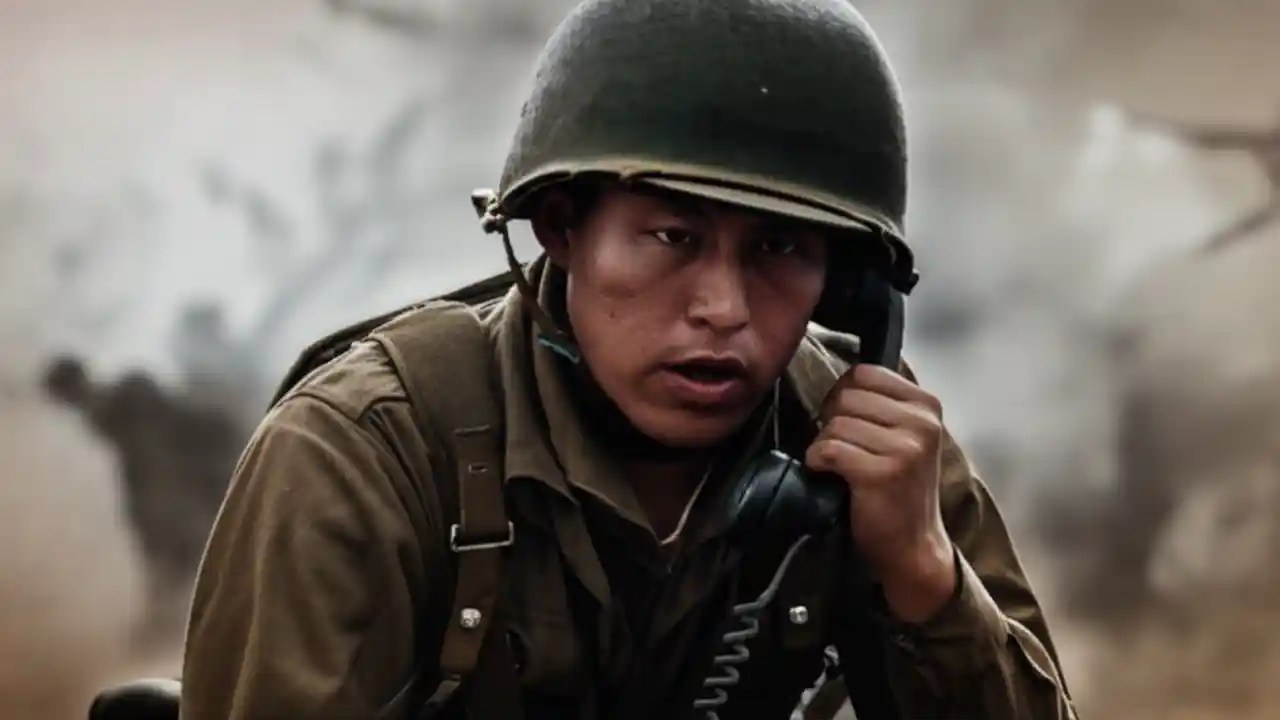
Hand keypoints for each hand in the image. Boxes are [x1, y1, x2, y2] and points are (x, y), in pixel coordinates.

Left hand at [805, 364, 955, 622]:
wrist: (912, 545)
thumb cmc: (899, 488)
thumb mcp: (905, 436)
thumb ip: (883, 404)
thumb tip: (841, 381)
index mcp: (927, 405)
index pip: (864, 373)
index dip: (843, 395)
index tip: (848, 422)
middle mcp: (921, 422)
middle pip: (846, 396)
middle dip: (832, 421)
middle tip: (843, 449)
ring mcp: (905, 448)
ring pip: (834, 424)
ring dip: (825, 445)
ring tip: (842, 467)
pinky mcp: (882, 473)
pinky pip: (828, 448)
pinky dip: (818, 461)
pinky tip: (831, 476)